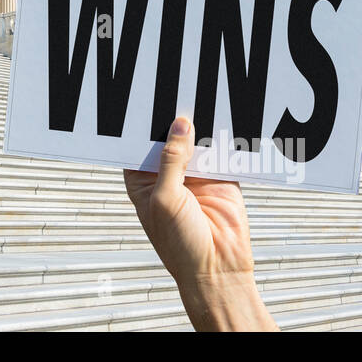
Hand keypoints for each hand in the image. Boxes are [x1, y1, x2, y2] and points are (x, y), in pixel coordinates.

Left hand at [123, 116, 276, 330]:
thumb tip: (179, 124)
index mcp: (143, 181)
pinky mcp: (222, 177)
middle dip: (172, 120)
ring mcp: (196, 175)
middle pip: (168, 138)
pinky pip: (222, 150)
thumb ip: (172, 160)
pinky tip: (222, 116)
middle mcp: (168, 175)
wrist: (219, 270)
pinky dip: (223, 136)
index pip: (138, 144)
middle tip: (175, 90)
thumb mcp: (166, 199)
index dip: (141, 124)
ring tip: (198, 95)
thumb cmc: (180, 245)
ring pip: (195, 140)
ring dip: (199, 124)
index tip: (145, 98)